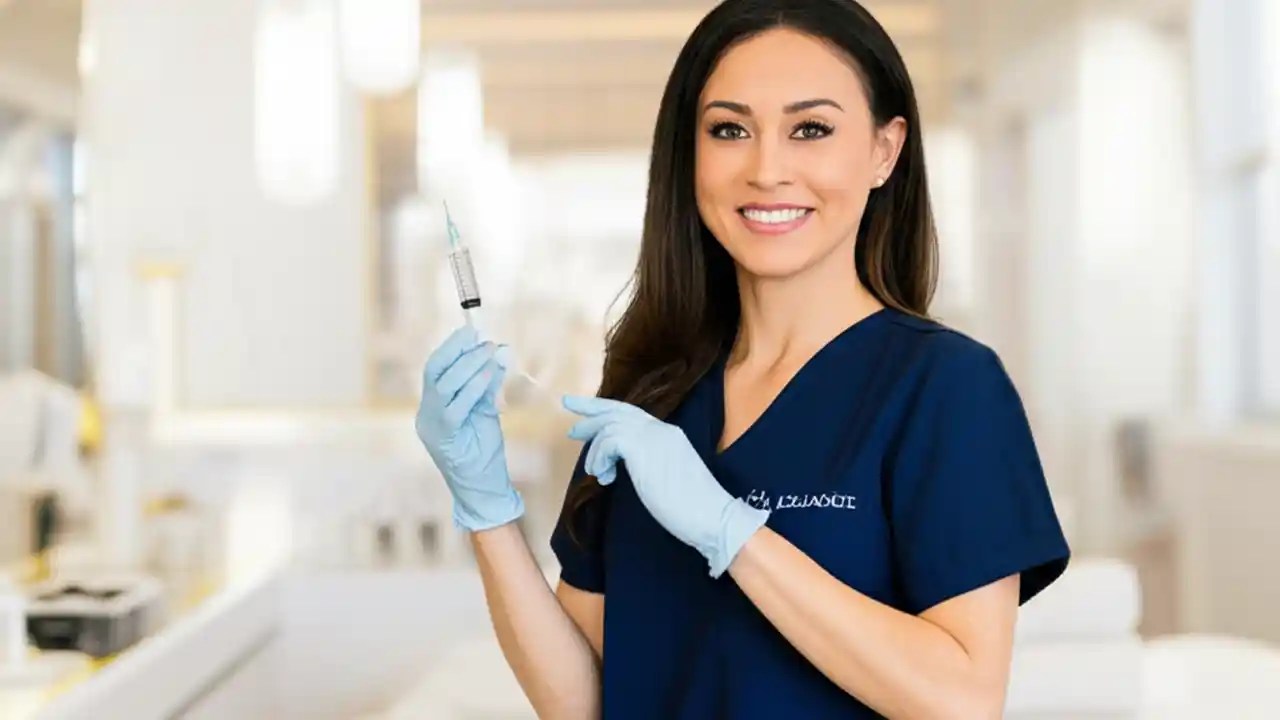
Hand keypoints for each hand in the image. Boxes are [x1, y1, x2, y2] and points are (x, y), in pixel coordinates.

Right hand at [415, 326, 523, 530]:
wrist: (482, 489)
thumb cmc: (483, 452)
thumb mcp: (485, 413)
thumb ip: (487, 387)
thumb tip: (499, 355)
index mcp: (433, 406)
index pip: (435, 369)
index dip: (452, 348)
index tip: (471, 331)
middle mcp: (426, 413)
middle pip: (434, 372)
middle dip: (457, 351)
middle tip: (481, 338)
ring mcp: (431, 426)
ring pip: (443, 386)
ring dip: (468, 366)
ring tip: (488, 352)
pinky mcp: (443, 438)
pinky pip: (455, 407)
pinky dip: (472, 389)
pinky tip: (487, 376)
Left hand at [563, 395, 768, 576]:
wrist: (713, 516)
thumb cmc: (691, 508)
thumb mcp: (665, 477)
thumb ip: (647, 463)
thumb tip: (621, 462)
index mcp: (668, 434)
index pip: (632, 414)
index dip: (607, 410)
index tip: (585, 413)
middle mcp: (660, 429)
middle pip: (617, 409)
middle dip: (590, 409)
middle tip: (567, 407)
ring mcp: (652, 437)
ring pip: (610, 426)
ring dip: (596, 448)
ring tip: (596, 471)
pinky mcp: (642, 449)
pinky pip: (609, 441)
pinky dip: (600, 457)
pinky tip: (605, 476)